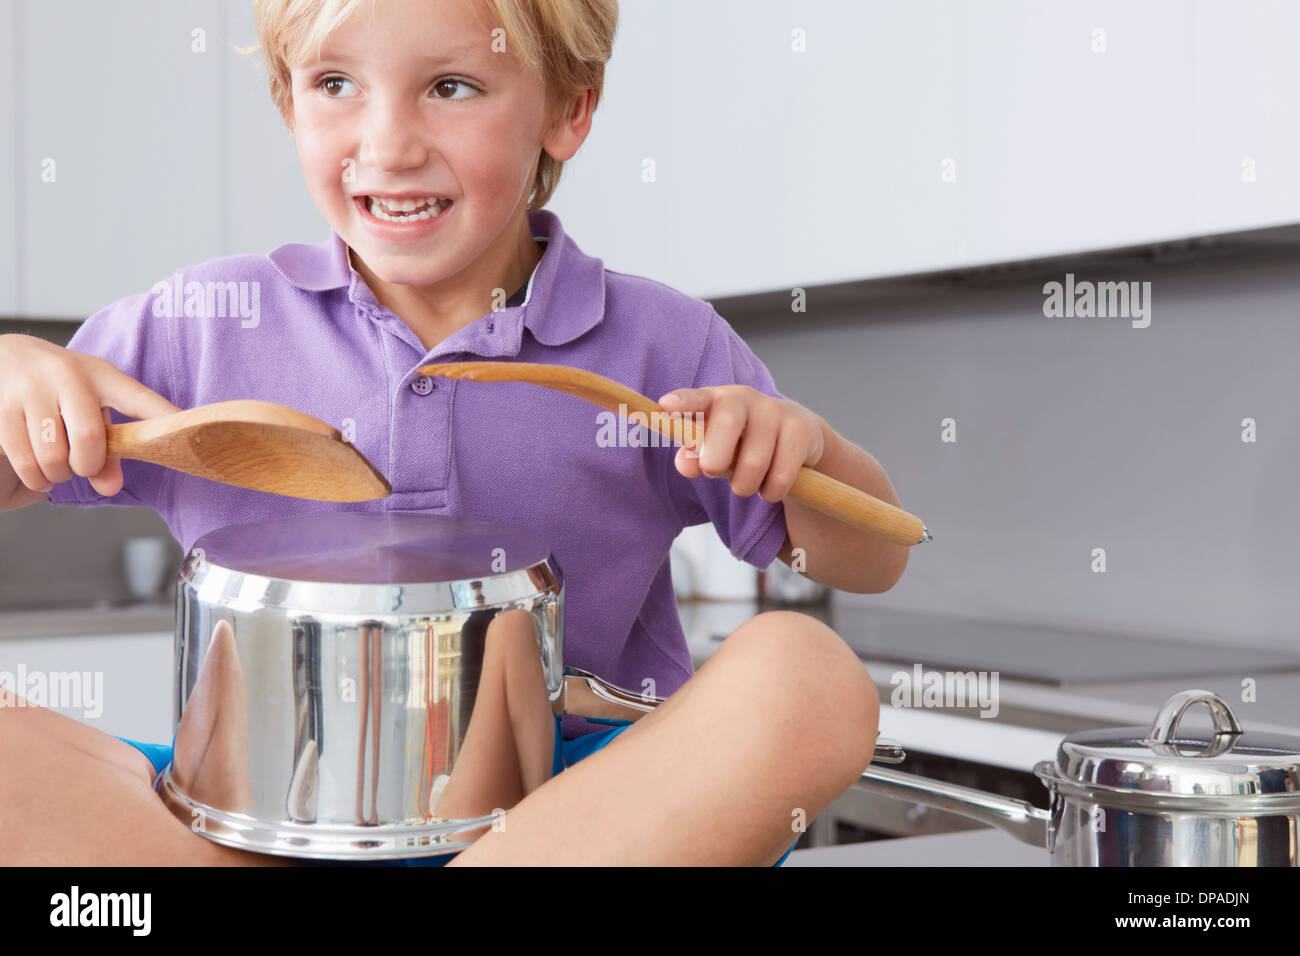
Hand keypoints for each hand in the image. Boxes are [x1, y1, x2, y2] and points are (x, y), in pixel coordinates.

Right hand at [0, 333, 180, 501]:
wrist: (3, 356)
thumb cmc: (58, 388)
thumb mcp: (90, 406)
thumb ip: (108, 448)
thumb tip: (110, 488)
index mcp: (100, 375)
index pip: (137, 397)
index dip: (162, 416)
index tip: (184, 428)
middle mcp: (66, 376)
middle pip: (90, 438)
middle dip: (87, 465)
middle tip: (82, 467)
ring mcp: (30, 388)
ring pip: (53, 453)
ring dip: (59, 473)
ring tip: (59, 467)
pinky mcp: (0, 406)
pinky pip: (24, 458)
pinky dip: (36, 476)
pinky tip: (39, 472)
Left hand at [658, 385, 824, 501]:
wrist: (796, 436)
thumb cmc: (742, 443)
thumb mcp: (714, 449)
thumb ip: (693, 457)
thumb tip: (685, 464)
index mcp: (715, 400)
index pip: (696, 399)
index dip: (683, 403)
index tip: (665, 406)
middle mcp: (744, 398)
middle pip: (725, 428)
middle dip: (715, 462)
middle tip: (715, 472)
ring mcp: (775, 411)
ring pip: (753, 464)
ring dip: (744, 486)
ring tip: (746, 482)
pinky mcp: (801, 430)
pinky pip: (780, 477)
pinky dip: (771, 492)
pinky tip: (771, 484)